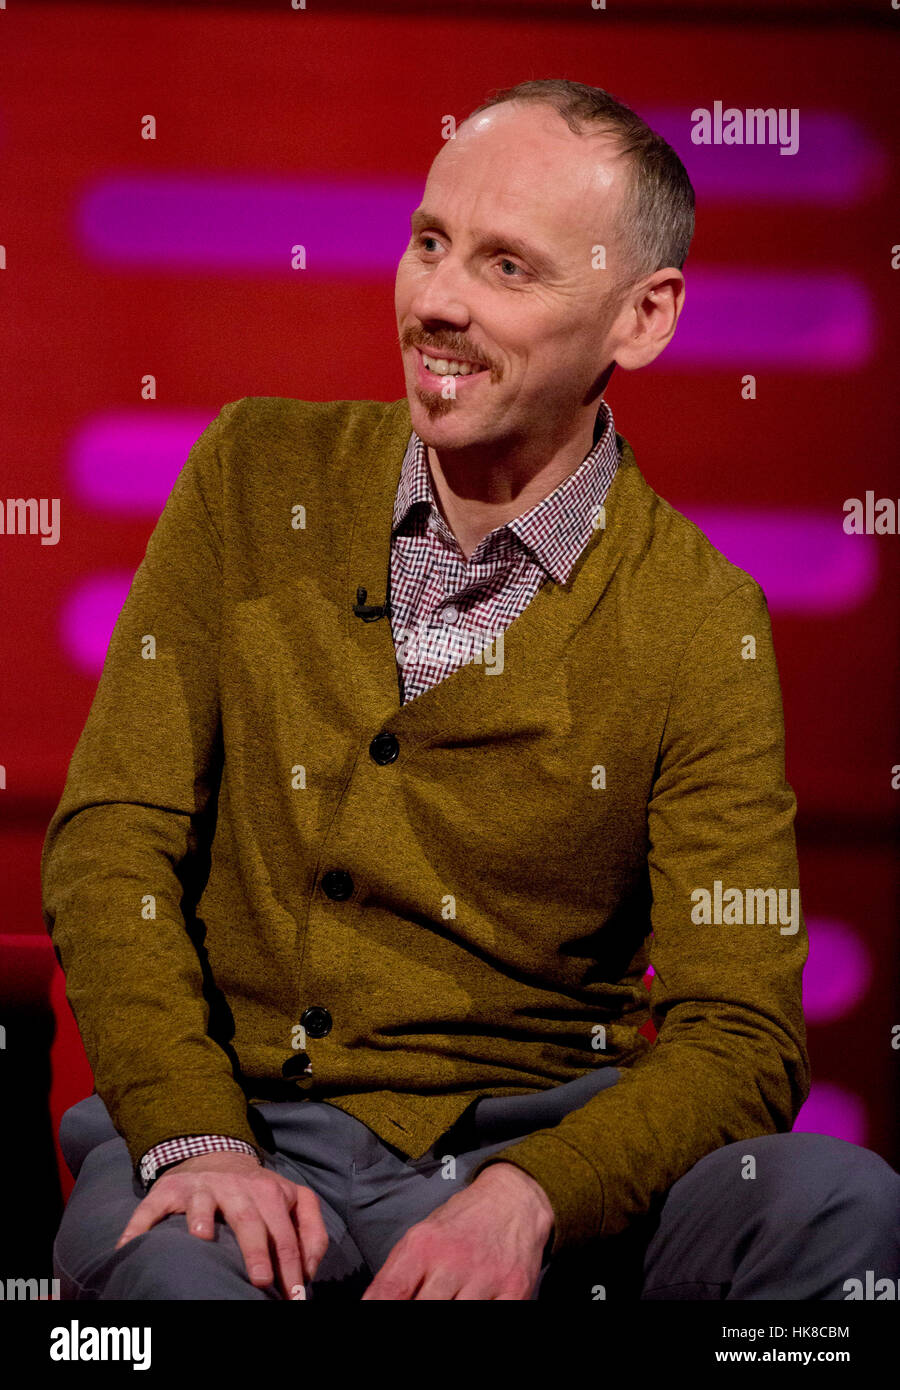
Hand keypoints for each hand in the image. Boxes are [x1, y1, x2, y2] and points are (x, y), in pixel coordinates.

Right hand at [114, 1151, 328, 1298]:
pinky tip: (130, 1244)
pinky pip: (152, 1208)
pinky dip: (140, 1225)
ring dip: (203, 1220)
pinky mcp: (169, 1190)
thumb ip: (311, 1230)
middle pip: (250, 1218)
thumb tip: (310, 1270)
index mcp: (270, 1192)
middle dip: (258, 1250)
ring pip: (203, 1204)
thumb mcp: (293, 1201)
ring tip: (203, 1238)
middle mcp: (237, 1187)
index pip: (285, 1231)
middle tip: (262, 1280)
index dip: (292, 1264)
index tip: (294, 1295)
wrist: (214, 1155)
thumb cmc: (257, 1193)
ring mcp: (201, 1187)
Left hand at [361, 1161, 554, 1299]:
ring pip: (458, 1317)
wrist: (513, 1200)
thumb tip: (372, 1303)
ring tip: (447, 1301)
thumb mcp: (421, 1237)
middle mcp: (454, 1260)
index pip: (392, 1290)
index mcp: (424, 1245)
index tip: (377, 1317)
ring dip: (448, 1315)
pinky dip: (480, 1314)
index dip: (381, 1307)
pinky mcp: (514, 1290)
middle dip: (418, 1312)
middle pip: (424, 1308)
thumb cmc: (460, 1224)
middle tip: (417, 1312)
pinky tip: (474, 1303)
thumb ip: (396, 1275)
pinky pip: (492, 1317)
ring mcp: (486, 1277)